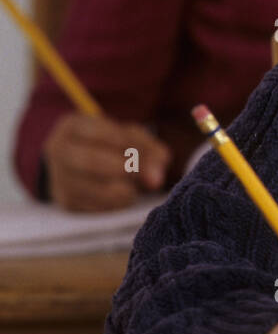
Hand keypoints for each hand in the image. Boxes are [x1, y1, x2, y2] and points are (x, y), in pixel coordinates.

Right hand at [43, 113, 170, 210]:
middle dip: (127, 169)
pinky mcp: (67, 202)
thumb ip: (146, 145)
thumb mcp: (126, 135)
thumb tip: (162, 163)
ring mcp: (59, 178)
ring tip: (138, 187)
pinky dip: (117, 203)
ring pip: (95, 189)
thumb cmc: (107, 144)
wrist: (77, 164)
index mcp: (72, 126)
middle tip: (153, 178)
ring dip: (125, 190)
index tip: (153, 156)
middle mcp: (59, 151)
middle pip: (91, 161)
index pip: (100, 133)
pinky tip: (125, 194)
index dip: (128, 145)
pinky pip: (97, 206)